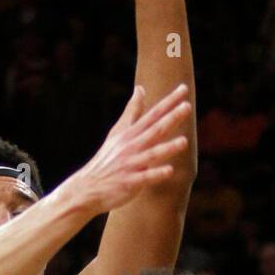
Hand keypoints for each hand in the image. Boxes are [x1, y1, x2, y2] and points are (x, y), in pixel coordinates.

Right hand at [71, 84, 189, 216]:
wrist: (87, 186)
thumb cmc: (107, 158)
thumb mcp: (118, 131)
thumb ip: (132, 111)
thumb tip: (140, 88)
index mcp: (131, 133)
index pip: (153, 114)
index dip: (169, 102)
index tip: (184, 88)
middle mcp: (131, 146)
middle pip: (155, 130)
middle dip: (171, 119)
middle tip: (187, 106)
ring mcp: (130, 164)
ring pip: (152, 154)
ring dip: (167, 148)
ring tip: (184, 141)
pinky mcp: (129, 182)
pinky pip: (145, 178)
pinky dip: (156, 174)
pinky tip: (169, 170)